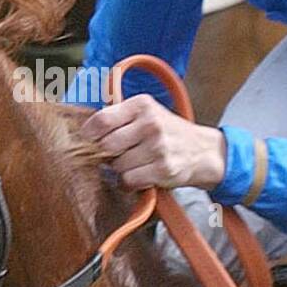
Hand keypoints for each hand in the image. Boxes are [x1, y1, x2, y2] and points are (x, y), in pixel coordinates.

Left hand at [80, 94, 226, 190]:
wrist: (202, 151)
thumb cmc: (166, 132)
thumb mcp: (146, 112)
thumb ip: (118, 116)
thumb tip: (84, 131)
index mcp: (142, 105)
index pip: (101, 120)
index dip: (89, 134)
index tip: (90, 139)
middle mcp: (150, 124)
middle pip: (107, 146)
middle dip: (107, 154)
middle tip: (116, 154)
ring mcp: (158, 147)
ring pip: (117, 166)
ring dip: (119, 169)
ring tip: (134, 162)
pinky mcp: (163, 169)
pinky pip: (129, 180)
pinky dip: (129, 182)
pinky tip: (139, 174)